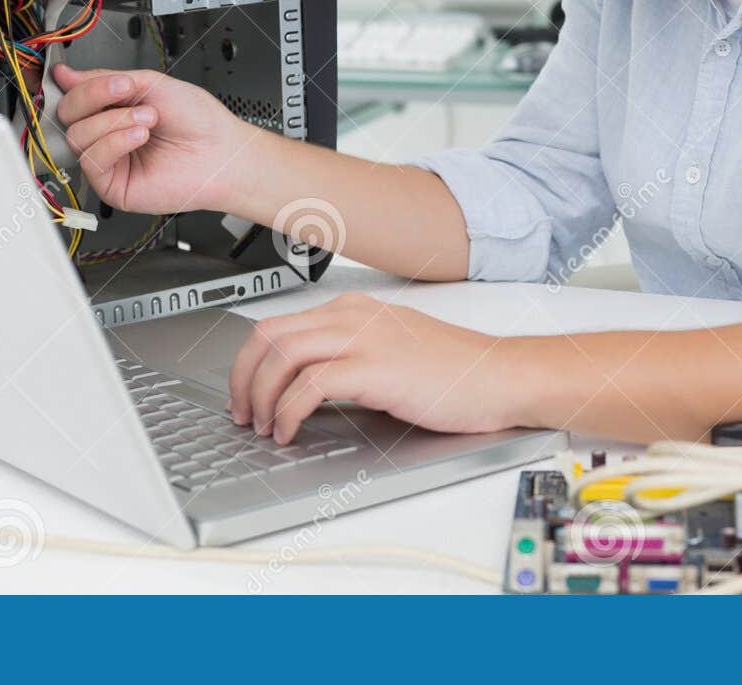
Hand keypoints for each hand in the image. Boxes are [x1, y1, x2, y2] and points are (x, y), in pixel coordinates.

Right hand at [52, 63, 253, 215]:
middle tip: (126, 92)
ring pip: (77, 136)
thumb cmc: (197, 121)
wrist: (221, 151)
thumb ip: (104, 79)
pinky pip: (92, 161)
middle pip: (68, 115)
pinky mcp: (112, 185)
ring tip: (147, 119)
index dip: (85, 85)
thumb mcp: (149, 84)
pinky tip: (139, 136)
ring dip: (112, 121)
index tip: (112, 80)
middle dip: (94, 97)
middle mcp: (106, 135)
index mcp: (112, 109)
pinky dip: (114, 142)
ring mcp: (109, 161)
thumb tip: (65, 75)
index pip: (74, 96)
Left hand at [228, 292, 527, 442]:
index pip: (278, 325)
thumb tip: (305, 388)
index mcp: (354, 310)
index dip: (249, 362)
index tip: (244, 392)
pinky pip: (308, 386)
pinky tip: (289, 431)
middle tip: (242, 412)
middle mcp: (353, 317)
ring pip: (282, 356)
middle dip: (243, 377)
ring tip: (262, 426)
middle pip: (269, 336)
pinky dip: (287, 412)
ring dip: (260, 396)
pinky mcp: (374, 369)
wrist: (499, 376)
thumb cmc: (455, 371)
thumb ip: (350, 358)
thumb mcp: (392, 351)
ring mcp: (364, 339)